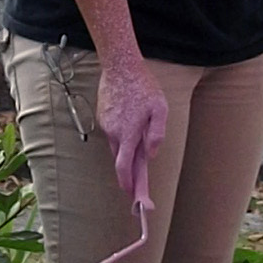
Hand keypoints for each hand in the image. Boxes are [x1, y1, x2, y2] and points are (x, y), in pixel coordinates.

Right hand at [95, 53, 167, 204]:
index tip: (132, 196)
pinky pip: (113, 133)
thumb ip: (157, 134)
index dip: (128, 184)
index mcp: (129, 134)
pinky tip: (130, 118)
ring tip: (139, 134)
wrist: (119, 66)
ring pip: (117, 145)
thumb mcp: (160, 109)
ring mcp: (106, 125)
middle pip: (121, 159)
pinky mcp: (102, 118)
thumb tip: (151, 155)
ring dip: (127, 148)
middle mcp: (114, 133)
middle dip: (129, 171)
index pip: (125, 167)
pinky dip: (122, 133)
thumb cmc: (143, 87)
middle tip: (140, 181)